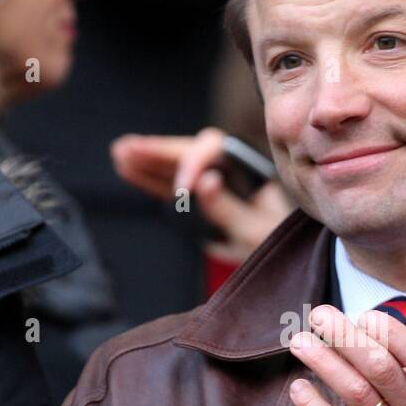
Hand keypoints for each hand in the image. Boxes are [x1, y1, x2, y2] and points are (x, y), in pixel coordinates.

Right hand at [110, 126, 291, 261]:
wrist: (286, 258)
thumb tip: (204, 181)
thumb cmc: (277, 242)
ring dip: (147, 159)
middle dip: (158, 151)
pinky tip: (127, 168)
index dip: (193, 163)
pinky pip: (170, 184)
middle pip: (188, 150)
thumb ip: (229, 208)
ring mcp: (212, 181)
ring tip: (120, 152)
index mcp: (247, 166)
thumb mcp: (257, 229)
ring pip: (174, 164)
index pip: (214, 149)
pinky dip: (149, 177)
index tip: (183, 189)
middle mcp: (228, 166)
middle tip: (128, 147)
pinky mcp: (201, 198)